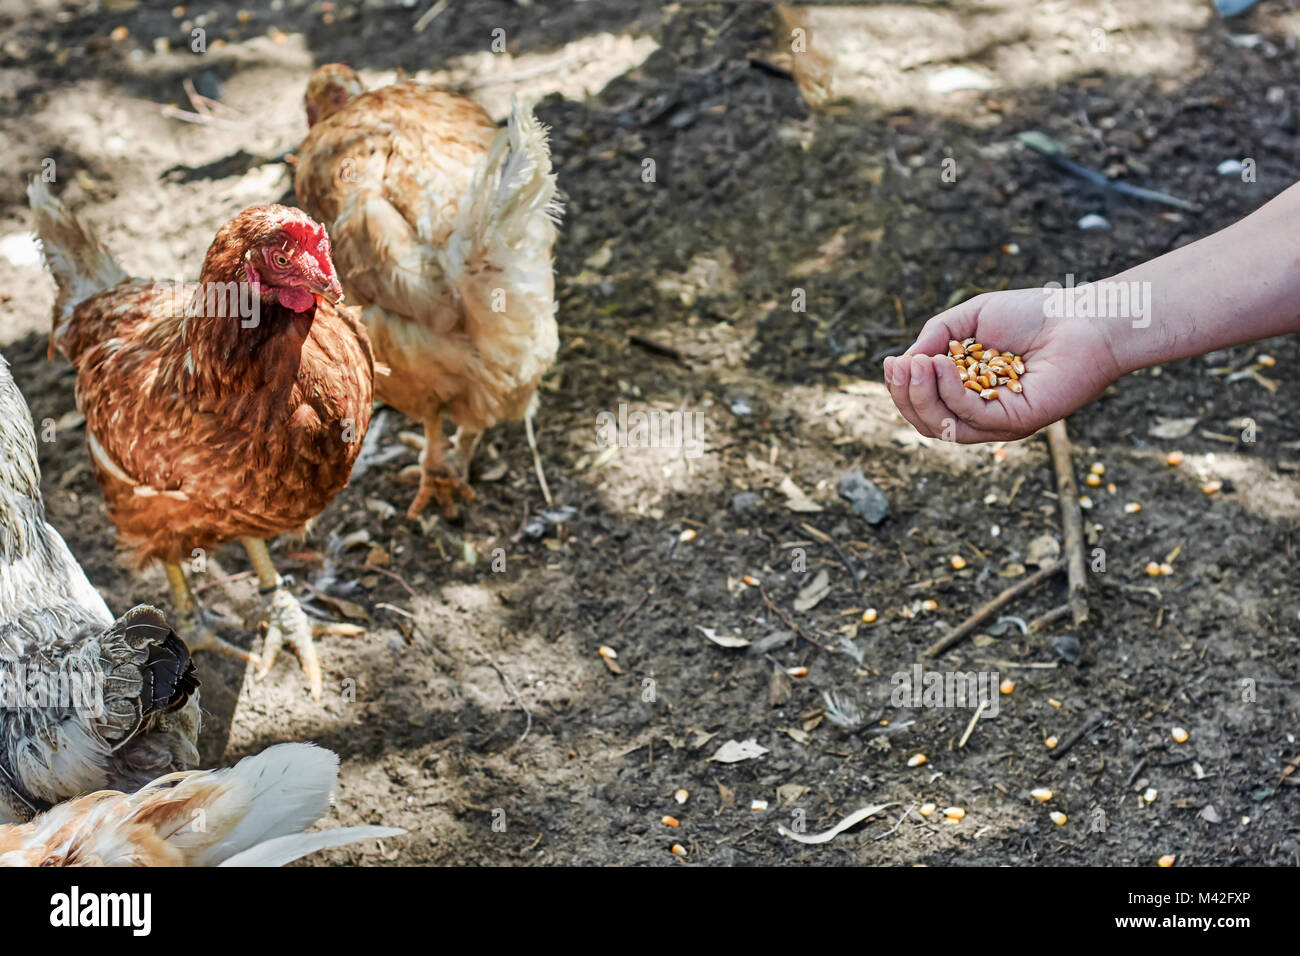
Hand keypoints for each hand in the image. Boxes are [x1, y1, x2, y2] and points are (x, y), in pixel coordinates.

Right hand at [882, 288, 1122, 442]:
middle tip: (900, 367)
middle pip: (927, 420)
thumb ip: (936, 336)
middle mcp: (980, 411)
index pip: (924, 403)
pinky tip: (941, 366)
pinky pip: (971, 417)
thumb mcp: (971, 318)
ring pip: (942, 426)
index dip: (903, 388)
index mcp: (967, 390)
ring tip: (916, 366)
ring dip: (921, 397)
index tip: (892, 363)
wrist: (1085, 318)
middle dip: (905, 396)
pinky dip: (949, 393)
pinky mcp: (1016, 422)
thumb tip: (906, 361)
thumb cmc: (1034, 315)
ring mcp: (997, 420)